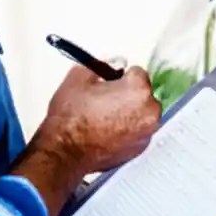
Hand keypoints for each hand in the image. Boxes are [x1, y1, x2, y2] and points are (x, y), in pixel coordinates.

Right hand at [12, 63, 161, 215]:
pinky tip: (108, 131)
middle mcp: (149, 111)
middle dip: (128, 95)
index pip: (137, 73)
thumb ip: (100, 64)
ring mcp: (147, 132)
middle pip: (143, 94)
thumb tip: (110, 64)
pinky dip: (129, 129)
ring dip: (130, 112)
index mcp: (138, 89)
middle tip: (105, 101)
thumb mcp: (79, 77)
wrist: (65, 151)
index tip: (110, 83)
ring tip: (105, 117)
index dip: (121, 77)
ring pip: (142, 113)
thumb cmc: (71, 119)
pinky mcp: (141, 148)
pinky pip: (138, 131)